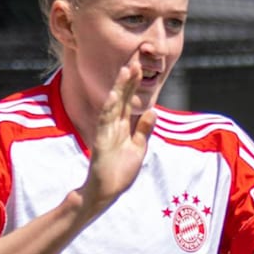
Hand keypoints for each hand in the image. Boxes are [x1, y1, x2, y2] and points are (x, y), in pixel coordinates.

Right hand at [79, 57, 156, 209]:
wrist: (106, 191)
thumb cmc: (120, 171)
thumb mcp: (138, 148)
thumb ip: (143, 130)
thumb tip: (152, 111)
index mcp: (122, 127)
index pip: (129, 101)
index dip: (134, 85)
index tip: (141, 69)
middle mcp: (113, 125)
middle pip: (122, 98)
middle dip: (128, 81)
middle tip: (136, 62)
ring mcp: (106, 131)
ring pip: (113, 104)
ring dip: (119, 88)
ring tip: (127, 71)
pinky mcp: (101, 140)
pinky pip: (105, 121)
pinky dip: (110, 107)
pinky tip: (114, 94)